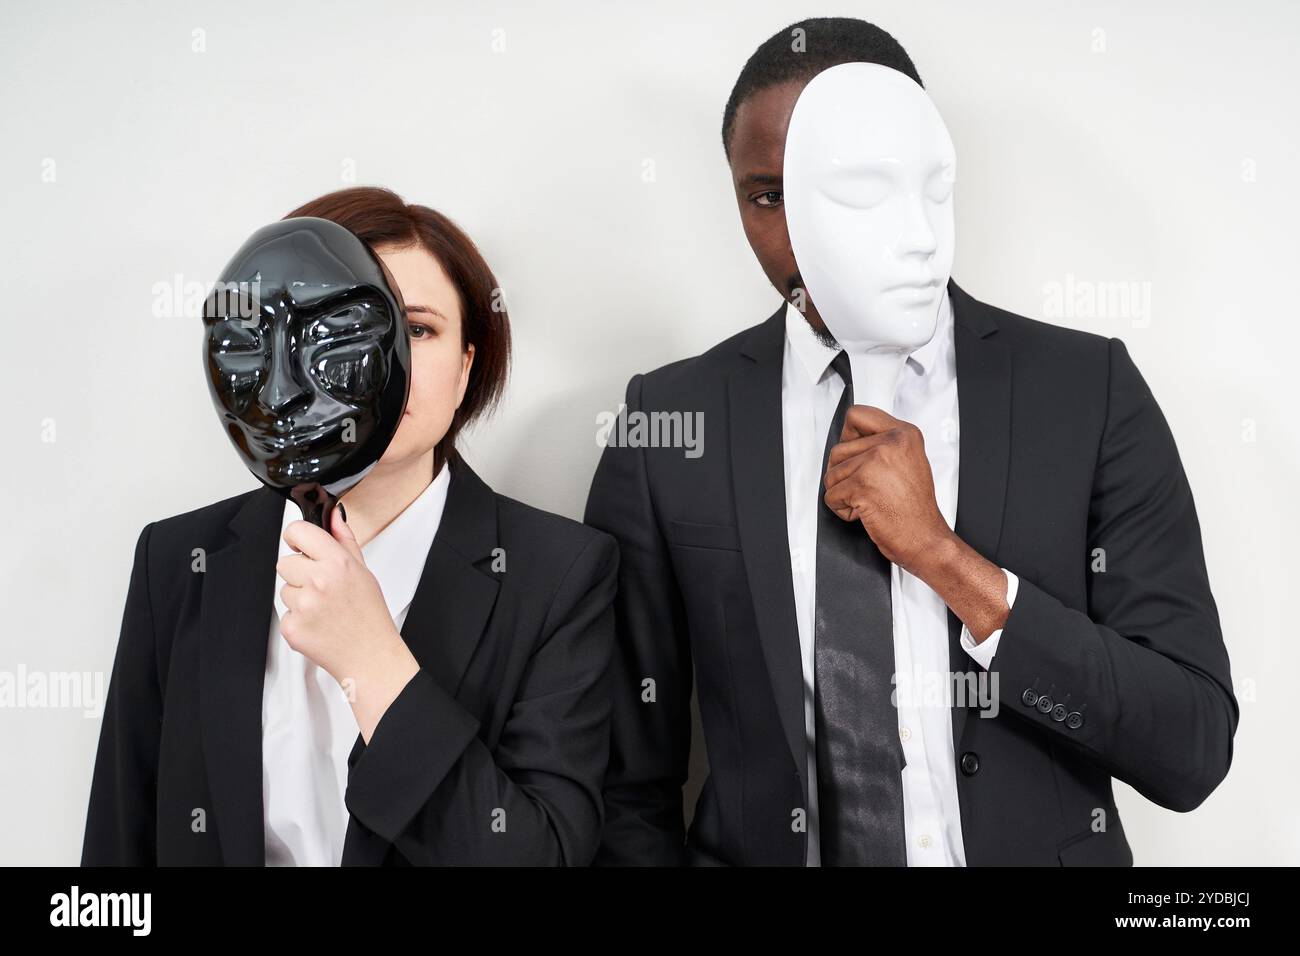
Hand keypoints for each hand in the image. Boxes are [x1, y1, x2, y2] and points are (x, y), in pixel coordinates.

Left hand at [277, 505, 419, 737]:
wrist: (370, 655)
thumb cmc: (369, 615)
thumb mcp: (363, 571)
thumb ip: (344, 540)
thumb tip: (333, 515)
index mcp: (337, 563)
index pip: (297, 532)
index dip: (297, 538)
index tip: (301, 546)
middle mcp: (318, 581)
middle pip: (284, 562)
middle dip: (298, 573)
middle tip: (320, 587)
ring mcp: (303, 605)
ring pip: (283, 590)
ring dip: (299, 598)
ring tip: (323, 609)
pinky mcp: (291, 627)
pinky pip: (284, 613)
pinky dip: (298, 619)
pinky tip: (317, 624)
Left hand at [822, 404, 952, 574]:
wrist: (926, 540)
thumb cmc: (914, 509)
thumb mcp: (908, 461)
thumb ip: (883, 444)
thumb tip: (849, 439)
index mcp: (904, 433)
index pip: (857, 415)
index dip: (848, 437)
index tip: (857, 457)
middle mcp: (891, 442)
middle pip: (837, 450)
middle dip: (844, 475)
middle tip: (870, 490)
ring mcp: (876, 462)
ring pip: (831, 474)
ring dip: (844, 494)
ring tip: (871, 502)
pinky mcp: (862, 485)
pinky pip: (831, 496)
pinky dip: (843, 510)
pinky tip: (866, 513)